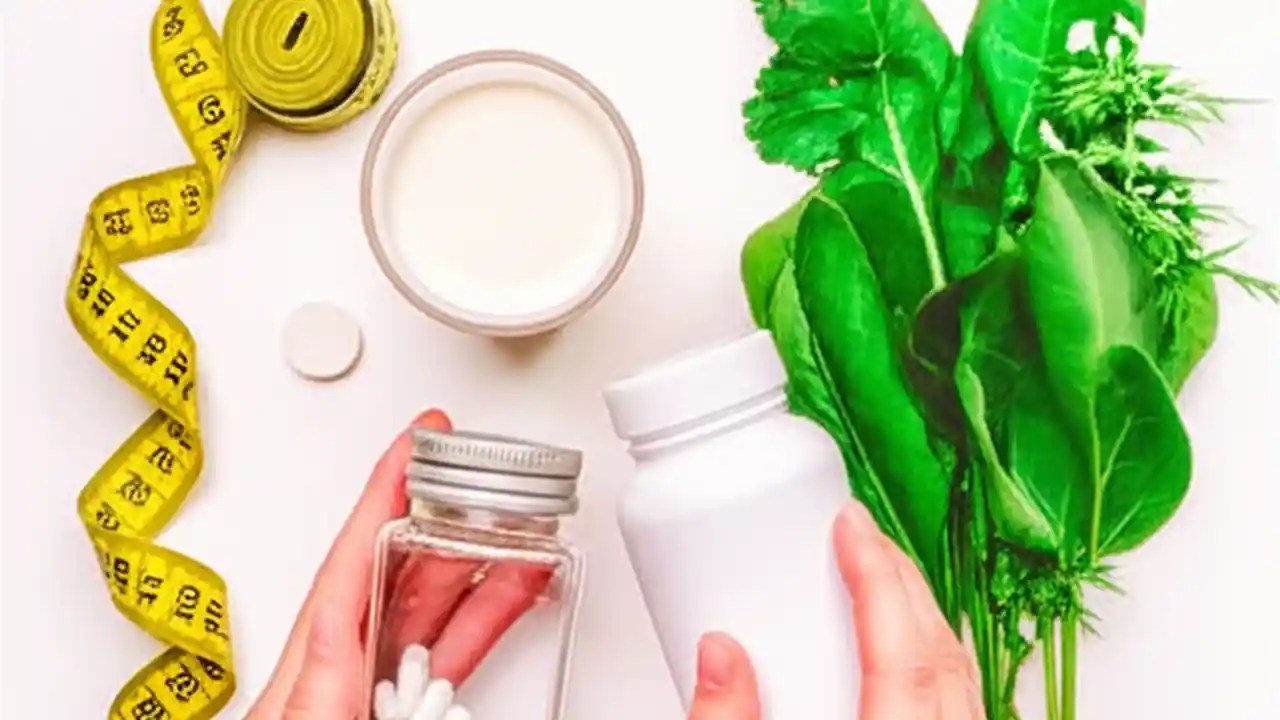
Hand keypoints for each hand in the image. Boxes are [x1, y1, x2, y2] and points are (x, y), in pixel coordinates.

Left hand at [247, 409, 544, 718]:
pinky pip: (449, 657)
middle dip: (449, 522)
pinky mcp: (401, 714)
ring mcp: (373, 695)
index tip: (415, 440)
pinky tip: (510, 605)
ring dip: (483, 575)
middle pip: (400, 576)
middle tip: (488, 484)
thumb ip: (318, 682)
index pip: (349, 561)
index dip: (384, 492)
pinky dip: (483, 625)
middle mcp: (341, 675)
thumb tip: (331, 618)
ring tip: (526, 544)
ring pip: (434, 617)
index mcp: (306, 672)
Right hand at [686, 501, 983, 719]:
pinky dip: (929, 657)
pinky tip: (896, 646)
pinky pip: (956, 702)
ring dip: (918, 615)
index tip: (849, 523)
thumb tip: (719, 652)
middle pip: (936, 652)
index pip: (901, 653)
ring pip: (958, 677)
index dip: (876, 576)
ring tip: (874, 576)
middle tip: (856, 533)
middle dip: (897, 578)